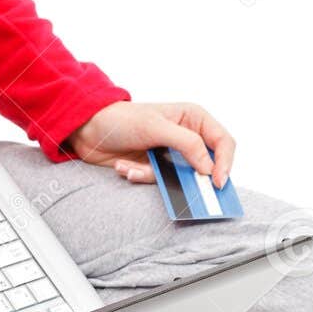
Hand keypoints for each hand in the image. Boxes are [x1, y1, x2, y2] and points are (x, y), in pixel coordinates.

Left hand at [65, 100, 235, 188]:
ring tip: (132, 169)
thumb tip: (208, 167)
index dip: (225, 162)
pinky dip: (140, 176)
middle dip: (192, 179)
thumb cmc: (121, 119)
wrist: (87, 129)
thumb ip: (187, 144)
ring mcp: (170, 154)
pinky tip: (123, 167)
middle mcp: (186, 136)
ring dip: (154, 176)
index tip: (217, 182)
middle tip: (187, 193)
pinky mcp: (155, 167)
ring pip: (180, 178)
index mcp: (193, 118)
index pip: (223, 142)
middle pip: (206, 165)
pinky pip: (157, 181)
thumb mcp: (155, 127)